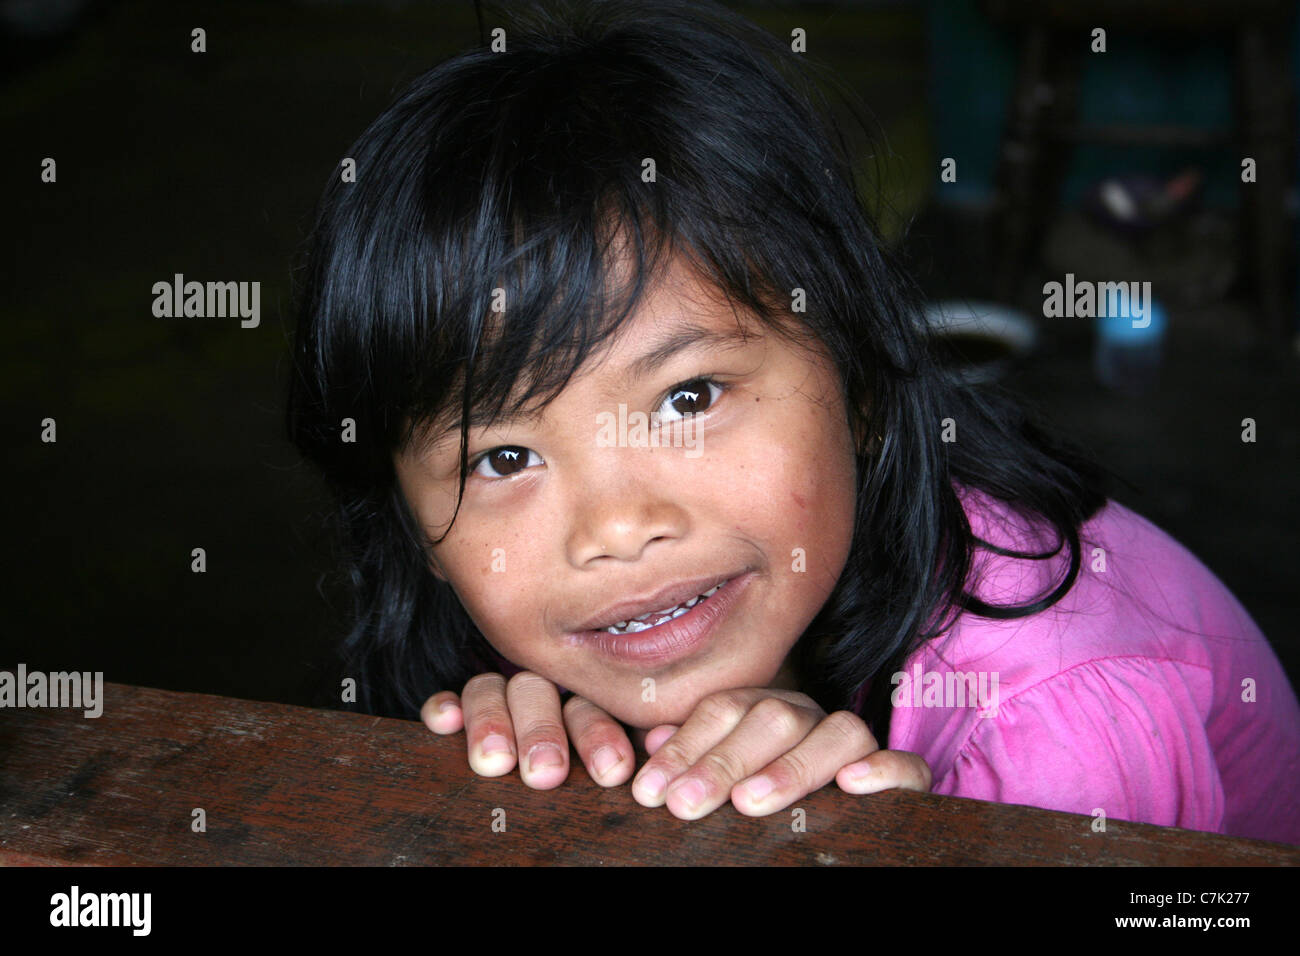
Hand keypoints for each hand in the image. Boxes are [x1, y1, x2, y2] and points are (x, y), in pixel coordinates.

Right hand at [421, 671, 638, 789]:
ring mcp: (502, 699)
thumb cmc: (598, 776)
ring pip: (493, 690)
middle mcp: (545, 695)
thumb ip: (633, 753)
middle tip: (547, 773)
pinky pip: (451, 697)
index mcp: (588, 705)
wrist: (538, 795)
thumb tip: (658, 751)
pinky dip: (447, 706)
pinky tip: (446, 723)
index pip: (590, 707)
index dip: (599, 737)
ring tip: (494, 761)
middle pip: (540, 692)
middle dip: (543, 732)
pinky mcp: (460, 709)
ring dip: (492, 721)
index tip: (612, 771)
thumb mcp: (618, 763)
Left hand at [629, 687, 931, 819]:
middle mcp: (811, 720)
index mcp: (765, 712)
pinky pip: (905, 765)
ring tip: (749, 802)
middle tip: (683, 804)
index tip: (650, 792)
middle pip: (773, 718)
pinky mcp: (904, 778)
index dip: (685, 749)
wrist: (835, 838)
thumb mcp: (720, 780)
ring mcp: (857, 746)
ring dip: (791, 767)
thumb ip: (690, 756)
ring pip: (839, 731)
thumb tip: (651, 742)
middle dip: (723, 762)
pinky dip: (883, 769)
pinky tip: (852, 785)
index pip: (723, 710)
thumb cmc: (757, 800)